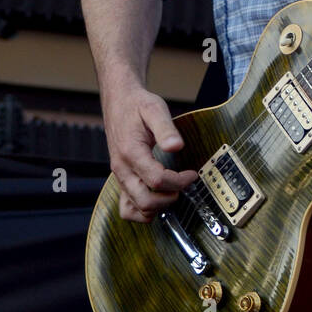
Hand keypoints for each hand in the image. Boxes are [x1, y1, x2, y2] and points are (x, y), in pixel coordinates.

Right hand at [103, 85, 198, 223]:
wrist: (119, 101)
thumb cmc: (137, 105)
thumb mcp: (154, 109)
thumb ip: (166, 129)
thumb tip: (176, 146)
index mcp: (131, 152)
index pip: (157, 180)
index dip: (179, 181)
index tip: (192, 174)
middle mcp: (121, 168)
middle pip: (145, 201)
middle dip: (169, 198)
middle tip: (183, 184)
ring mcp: (119, 176)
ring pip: (134, 209)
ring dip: (157, 207)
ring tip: (172, 192)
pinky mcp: (120, 178)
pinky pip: (126, 207)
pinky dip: (142, 210)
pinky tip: (157, 199)